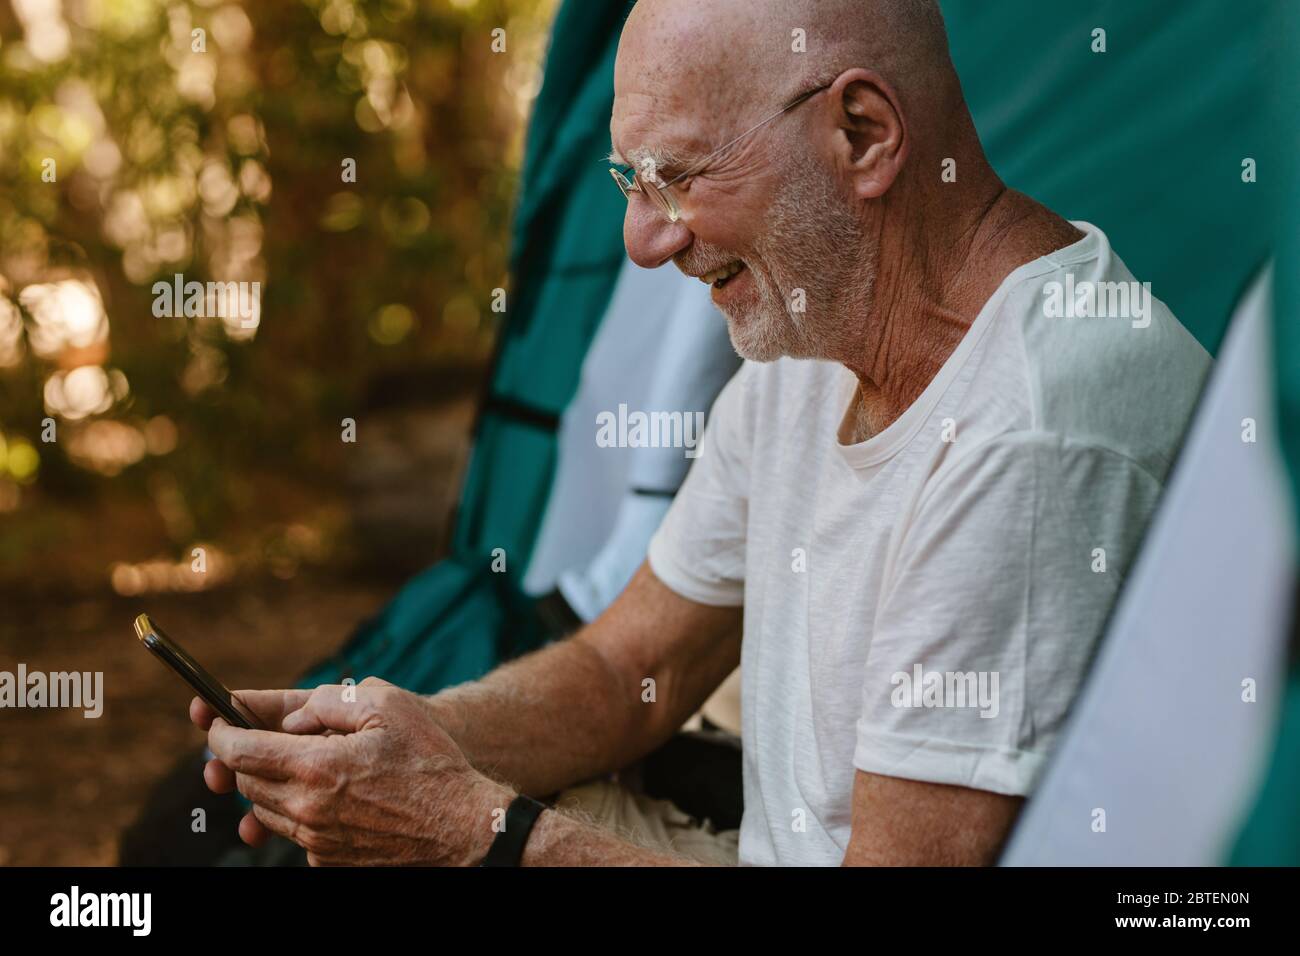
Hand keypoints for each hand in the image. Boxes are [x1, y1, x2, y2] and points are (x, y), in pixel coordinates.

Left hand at [196, 677, 510, 864]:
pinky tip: (328, 794)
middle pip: (246, 783)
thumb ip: (331, 701)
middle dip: (242, 758)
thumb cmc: (431, 761)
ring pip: (266, 810)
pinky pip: (295, 833)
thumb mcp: (388, 706)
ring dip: (268, 784)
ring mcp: (315, 841)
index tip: (215, 721)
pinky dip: (298, 810)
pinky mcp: (328, 861)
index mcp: (316, 766)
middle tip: (253, 738)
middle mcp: (307, 809)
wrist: (463, 827)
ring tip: (295, 764)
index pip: (239, 751)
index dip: (219, 733)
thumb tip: (293, 718)